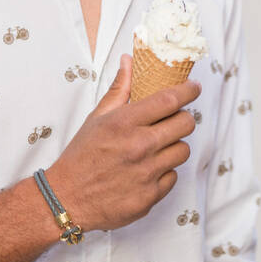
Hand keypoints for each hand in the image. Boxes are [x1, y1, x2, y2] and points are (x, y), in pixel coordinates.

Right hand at [47, 53, 198, 231]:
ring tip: (156, 147)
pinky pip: (173, 177)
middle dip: (183, 118)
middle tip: (173, 120)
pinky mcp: (150, 196)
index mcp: (125, 123)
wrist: (67, 199)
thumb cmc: (81, 156)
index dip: (188, 91)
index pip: (170, 99)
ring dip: (173, 146)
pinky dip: (164, 172)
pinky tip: (147, 170)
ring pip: (183, 151)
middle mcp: (139, 146)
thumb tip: (129, 61)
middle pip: (185, 123)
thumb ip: (118, 89)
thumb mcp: (97, 118)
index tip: (193, 88)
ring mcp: (147, 173)